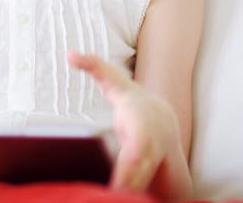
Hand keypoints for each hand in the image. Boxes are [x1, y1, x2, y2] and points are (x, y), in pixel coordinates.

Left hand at [67, 51, 179, 193]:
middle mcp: (158, 151)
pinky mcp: (172, 186)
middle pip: (142, 180)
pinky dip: (144, 200)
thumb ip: (95, 66)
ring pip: (152, 192)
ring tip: (106, 202)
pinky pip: (159, 199)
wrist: (163, 117)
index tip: (113, 188)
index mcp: (144, 130)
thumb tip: (70, 53)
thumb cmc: (131, 101)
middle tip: (103, 200)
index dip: (127, 173)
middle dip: (125, 192)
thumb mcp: (114, 81)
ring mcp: (167, 169)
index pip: (137, 155)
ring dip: (134, 198)